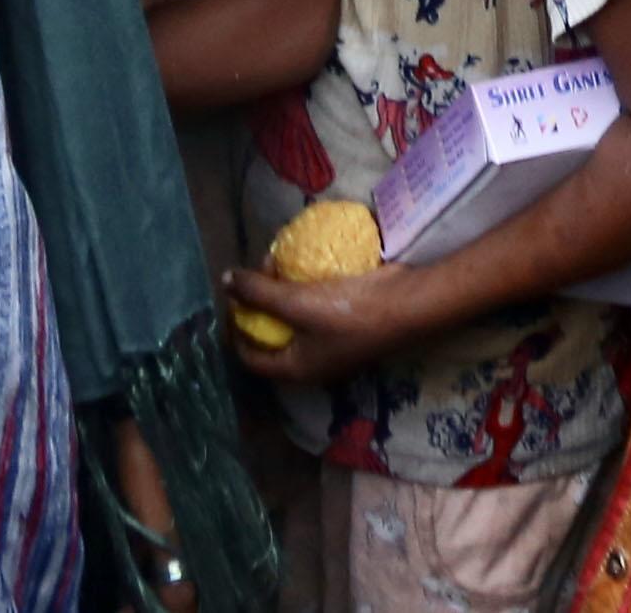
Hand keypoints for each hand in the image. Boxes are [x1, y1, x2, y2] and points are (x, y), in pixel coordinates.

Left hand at [218, 253, 438, 383]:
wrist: (406, 306)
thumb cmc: (349, 313)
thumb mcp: (297, 302)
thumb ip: (259, 293)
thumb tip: (224, 280)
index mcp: (295, 369)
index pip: (250, 358)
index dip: (235, 329)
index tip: (231, 297)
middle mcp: (310, 362)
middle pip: (271, 336)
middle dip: (259, 304)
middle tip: (258, 272)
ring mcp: (329, 343)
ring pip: (293, 320)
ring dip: (281, 293)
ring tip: (278, 261)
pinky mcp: (345, 322)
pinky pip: (314, 308)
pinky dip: (304, 289)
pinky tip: (305, 263)